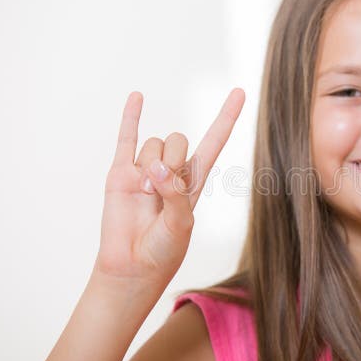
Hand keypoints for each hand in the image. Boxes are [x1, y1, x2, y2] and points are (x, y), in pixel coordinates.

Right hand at [93, 89, 244, 289]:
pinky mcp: (120, 173)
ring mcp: (145, 170)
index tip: (239, 91)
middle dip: (171, 161)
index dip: (226, 117)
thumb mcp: (181, 224)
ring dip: (149, 167)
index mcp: (194, 181)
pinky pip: (127, 138)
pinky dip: (131, 116)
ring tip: (144, 196)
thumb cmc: (163, 252)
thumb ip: (174, 193)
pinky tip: (137, 96)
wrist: (131, 268)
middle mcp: (171, 171)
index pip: (214, 141)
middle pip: (177, 139)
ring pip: (153, 144)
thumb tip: (154, 168)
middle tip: (161, 191)